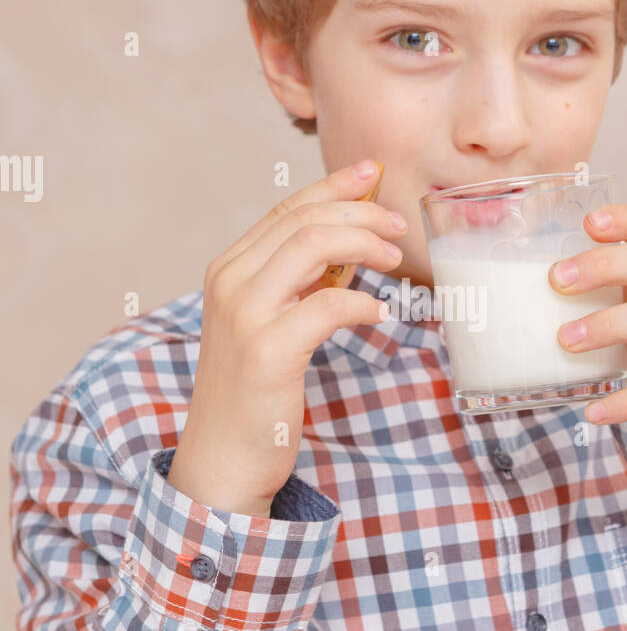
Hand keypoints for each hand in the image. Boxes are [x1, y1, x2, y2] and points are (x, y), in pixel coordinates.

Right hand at [167, 161, 406, 515]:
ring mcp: (244, 316)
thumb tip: (353, 246)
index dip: (333, 186)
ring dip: (364, 244)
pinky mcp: (267, 352)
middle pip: (302, 220)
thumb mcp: (275, 323)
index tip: (372, 172)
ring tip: (395, 260)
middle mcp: (230, 283)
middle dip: (360, 212)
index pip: (286, 210)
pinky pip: (326, 305)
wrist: (222, 458)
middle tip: (400, 225)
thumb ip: (303, 283)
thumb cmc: (254, 393)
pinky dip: (360, 302)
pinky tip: (380, 312)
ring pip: (311, 247)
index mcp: (229, 270)